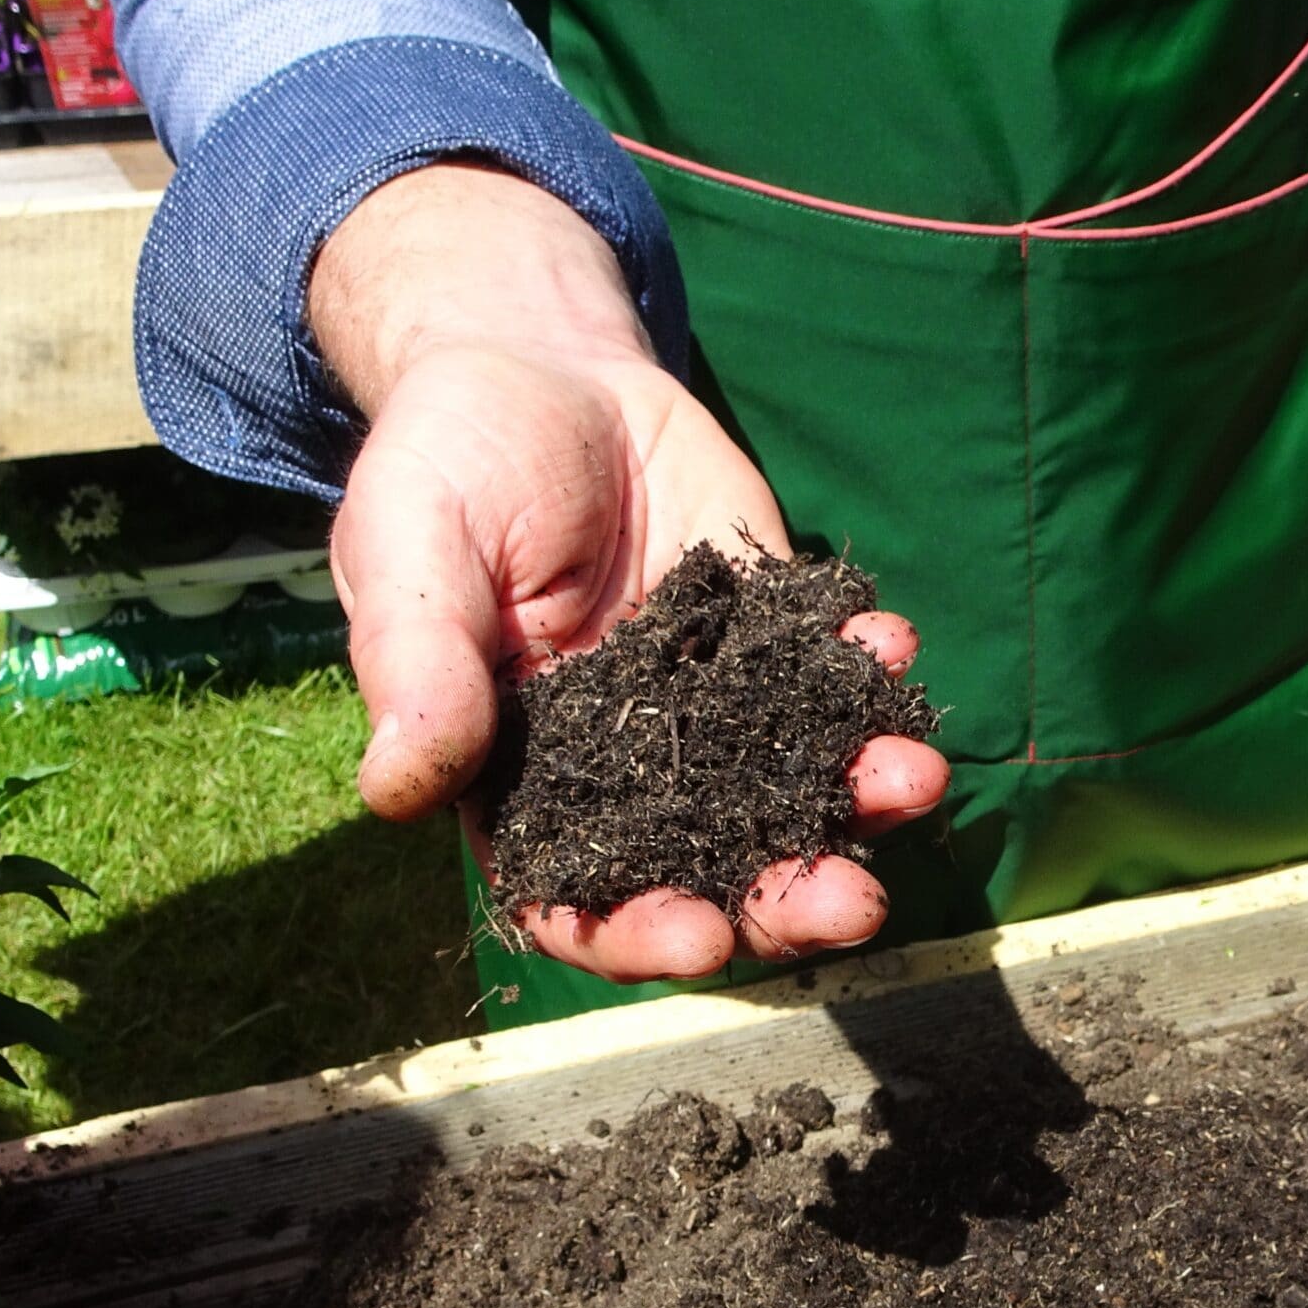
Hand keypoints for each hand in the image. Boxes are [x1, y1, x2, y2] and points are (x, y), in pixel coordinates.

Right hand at [312, 163, 947, 980]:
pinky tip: (891, 648)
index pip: (581, 901)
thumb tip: (394, 790)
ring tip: (912, 775)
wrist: (541, 368)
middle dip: (793, 898)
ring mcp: (714, 713)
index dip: (638, 937)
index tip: (703, 940)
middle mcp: (630, 774)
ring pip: (794, 791)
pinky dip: (871, 680)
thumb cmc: (447, 466)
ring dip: (860, 799)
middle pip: (716, 873)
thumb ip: (418, 666)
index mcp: (523, 787)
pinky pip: (833, 680)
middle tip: (860, 900)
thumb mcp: (411, 547)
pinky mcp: (774, 642)